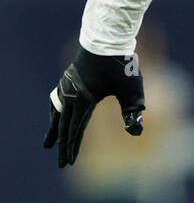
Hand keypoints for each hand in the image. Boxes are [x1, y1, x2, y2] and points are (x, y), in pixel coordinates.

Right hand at [43, 46, 144, 167]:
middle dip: (63, 146)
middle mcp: (71, 95)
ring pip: (58, 114)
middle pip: (64, 127)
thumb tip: (137, 132)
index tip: (69, 163)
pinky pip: (58, 101)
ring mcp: (67, 86)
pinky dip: (55, 113)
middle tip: (60, 164)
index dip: (72, 148)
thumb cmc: (121, 64)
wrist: (107, 39)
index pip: (75, 130)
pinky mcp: (69, 79)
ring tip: (47, 144)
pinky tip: (55, 117)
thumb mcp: (132, 90)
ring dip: (54, 130)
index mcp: (84, 100)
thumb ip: (133, 111)